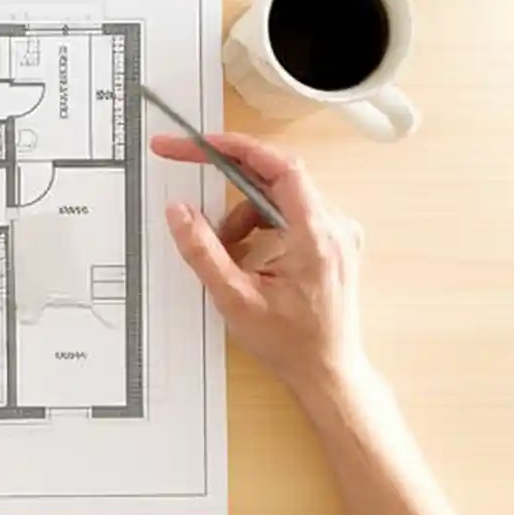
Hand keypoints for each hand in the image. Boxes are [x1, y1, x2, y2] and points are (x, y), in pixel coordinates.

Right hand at [151, 133, 365, 394]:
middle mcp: (333, 225)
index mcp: (315, 235)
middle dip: (227, 185)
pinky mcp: (330, 239)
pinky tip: (243, 257)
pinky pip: (285, 213)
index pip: (280, 167)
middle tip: (186, 175)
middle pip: (273, 179)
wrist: (328, 372)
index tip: (201, 142)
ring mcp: (335, 231)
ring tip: (224, 253)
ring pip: (275, 198)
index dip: (238, 148)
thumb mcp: (235, 299)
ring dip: (241, 217)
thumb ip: (203, 251)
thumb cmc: (289, 343)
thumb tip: (178, 211)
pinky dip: (256, 227)